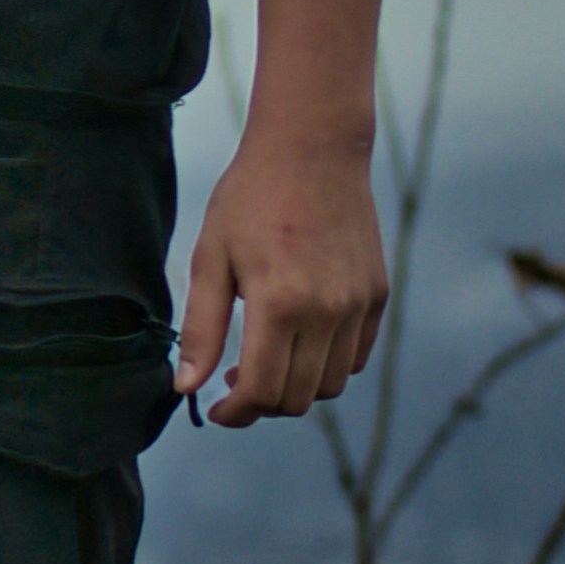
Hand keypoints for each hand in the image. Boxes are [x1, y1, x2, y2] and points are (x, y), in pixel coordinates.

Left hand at [175, 127, 388, 426]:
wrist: (312, 149)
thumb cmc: (250, 198)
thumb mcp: (210, 258)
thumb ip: (201, 329)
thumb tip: (187, 387)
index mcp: (280, 304)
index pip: (262, 392)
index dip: (235, 414)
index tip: (216, 411)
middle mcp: (327, 311)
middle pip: (297, 398)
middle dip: (262, 404)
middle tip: (235, 382)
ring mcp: (358, 305)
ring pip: (330, 385)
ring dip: (295, 388)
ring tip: (267, 360)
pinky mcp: (377, 295)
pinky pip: (355, 357)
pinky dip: (327, 365)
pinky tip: (299, 340)